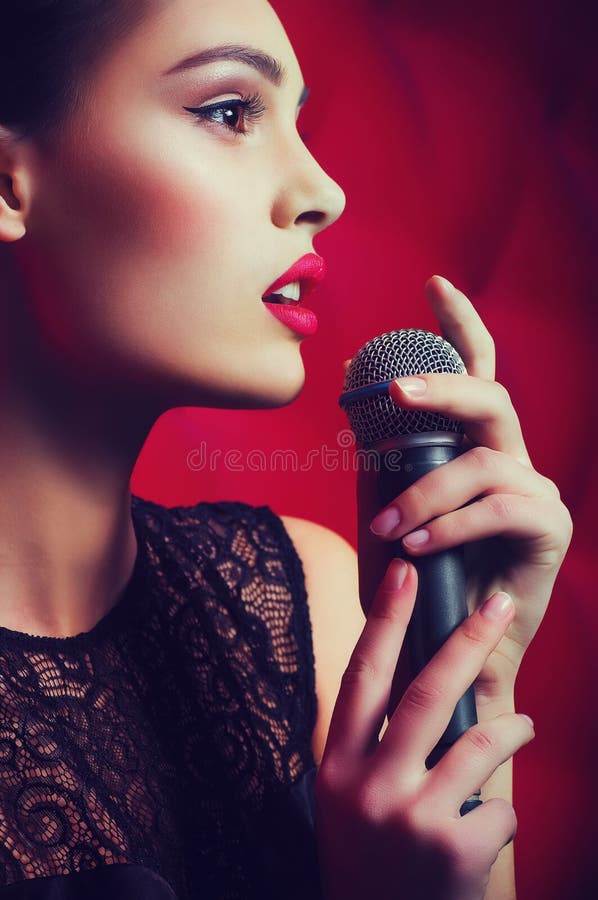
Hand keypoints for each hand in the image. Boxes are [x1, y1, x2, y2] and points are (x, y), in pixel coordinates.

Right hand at [315, 558, 534, 899]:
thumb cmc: (366, 856)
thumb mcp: (349, 797)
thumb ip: (373, 745)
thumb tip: (421, 680)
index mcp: (339, 765)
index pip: (362, 675)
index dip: (384, 620)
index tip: (404, 572)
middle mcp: (370, 786)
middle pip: (425, 692)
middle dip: (467, 641)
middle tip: (499, 606)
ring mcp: (412, 818)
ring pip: (479, 742)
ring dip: (513, 727)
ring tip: (525, 725)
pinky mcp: (452, 851)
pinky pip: (500, 806)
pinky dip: (502, 809)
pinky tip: (491, 822)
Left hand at [355, 276, 572, 703]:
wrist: (447, 648)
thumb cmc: (418, 578)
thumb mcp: (389, 509)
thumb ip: (381, 459)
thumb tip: (352, 396)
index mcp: (473, 447)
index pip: (477, 372)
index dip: (461, 326)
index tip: (433, 285)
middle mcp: (510, 460)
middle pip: (491, 399)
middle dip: (444, 386)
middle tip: (395, 387)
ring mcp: (534, 492)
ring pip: (484, 462)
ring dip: (427, 490)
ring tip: (388, 526)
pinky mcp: (547, 529)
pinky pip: (500, 508)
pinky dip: (454, 523)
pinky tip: (419, 544)